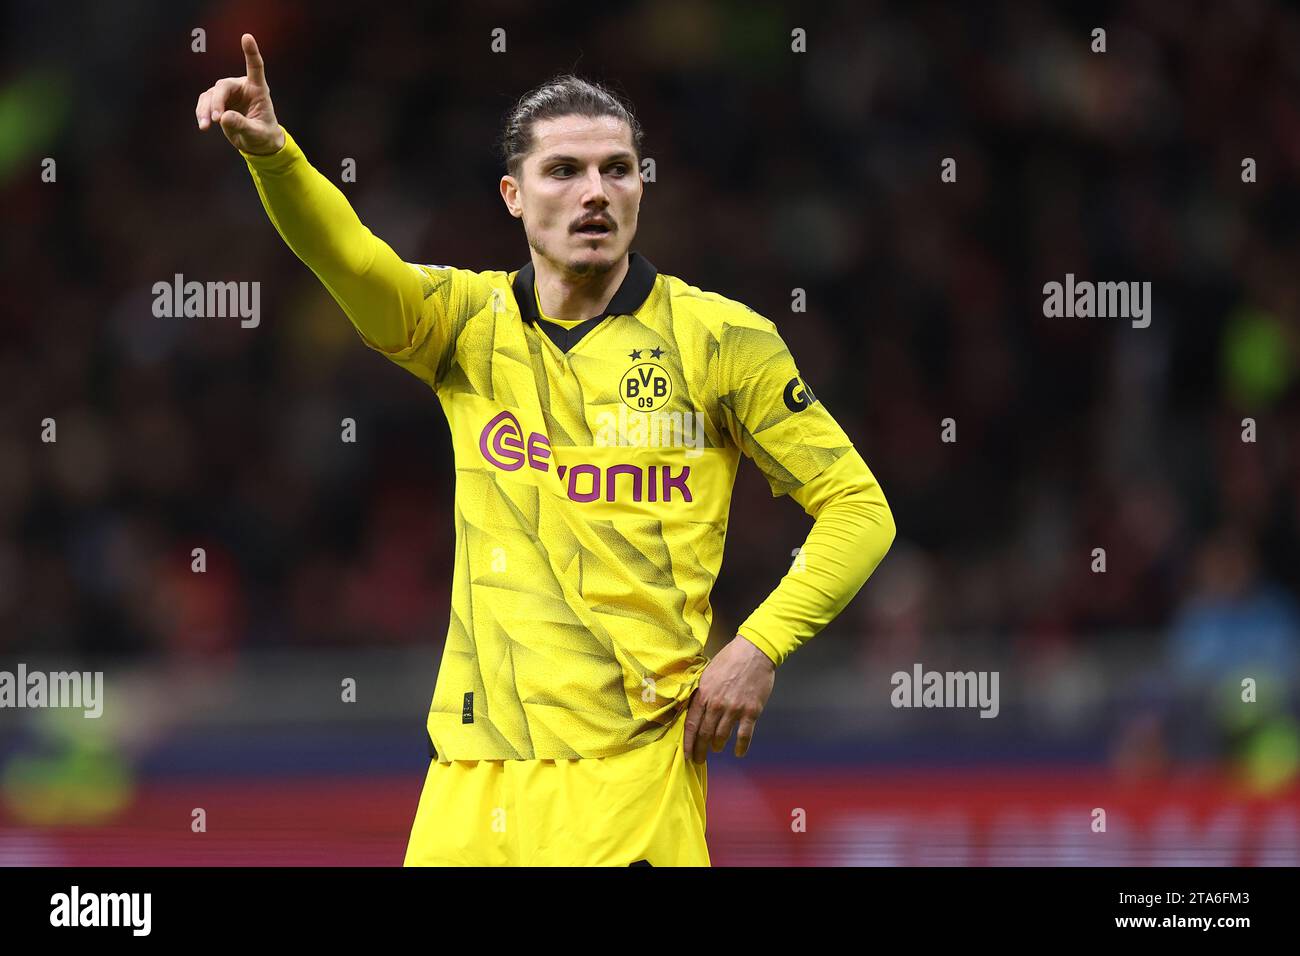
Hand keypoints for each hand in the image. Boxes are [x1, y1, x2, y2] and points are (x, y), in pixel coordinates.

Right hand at [195, 33, 283, 154]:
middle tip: (216, 119)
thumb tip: (223, 117)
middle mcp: (242, 87)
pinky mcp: (217, 101)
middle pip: (223, 86)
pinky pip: (205, 103)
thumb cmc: (262, 135)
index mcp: (258, 89)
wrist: (257, 142)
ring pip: (211, 95)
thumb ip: (242, 125)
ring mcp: (228, 93)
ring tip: (205, 126)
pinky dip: (202, 113)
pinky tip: (204, 126)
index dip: (251, 52)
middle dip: (217, 102)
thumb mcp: (256, 133)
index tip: (247, 37)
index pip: (255, 67)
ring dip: (206, 110)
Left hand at [683, 635, 775, 761]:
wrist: (754, 651)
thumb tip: (691, 709)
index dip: (688, 742)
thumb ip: (700, 693)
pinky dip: (740, 746)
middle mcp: (717, 704)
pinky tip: (738, 752)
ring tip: (716, 748)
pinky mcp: (751, 711)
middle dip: (700, 750)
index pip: (691, 724)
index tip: (686, 754)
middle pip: (705, 734)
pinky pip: (744, 735)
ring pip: (722, 736)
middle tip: (699, 760)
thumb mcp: (707, 673)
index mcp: (703, 694)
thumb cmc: (729, 659)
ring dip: (717, 745)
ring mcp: (734, 709)